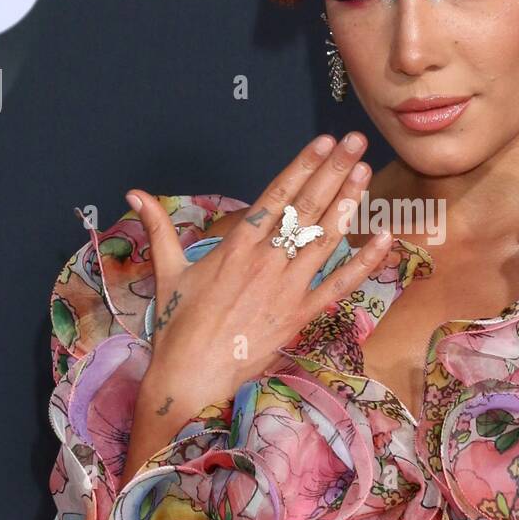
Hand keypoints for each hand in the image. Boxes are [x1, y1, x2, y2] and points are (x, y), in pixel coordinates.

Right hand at [123, 133, 391, 424]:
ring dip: (347, 204)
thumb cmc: (178, 326)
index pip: (276, 196)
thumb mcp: (168, 271)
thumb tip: (135, 193)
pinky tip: (383, 239)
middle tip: (355, 142)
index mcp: (236, 246)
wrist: (191, 377)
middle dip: (333, 171)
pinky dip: (363, 263)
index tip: (323, 142)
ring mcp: (287, 288)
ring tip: (364, 172)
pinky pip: (338, 285)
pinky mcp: (301, 315)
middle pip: (306, 207)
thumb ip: (159, 228)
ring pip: (324, 238)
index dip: (302, 166)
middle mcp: (266, 261)